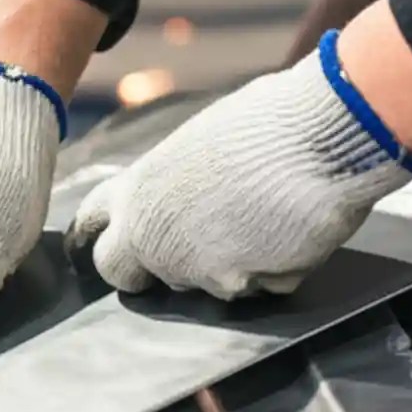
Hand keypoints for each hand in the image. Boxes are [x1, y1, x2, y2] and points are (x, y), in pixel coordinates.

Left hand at [65, 51, 411, 299]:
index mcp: (136, 190)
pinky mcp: (237, 287)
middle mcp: (151, 236)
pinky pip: (255, 287)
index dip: (92, 239)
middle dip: (151, 270)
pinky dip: (274, 269)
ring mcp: (192, 268)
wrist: (320, 137)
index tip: (90, 248)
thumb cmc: (266, 124)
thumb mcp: (199, 143)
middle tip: (192, 247)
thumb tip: (183, 192)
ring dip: (226, 265)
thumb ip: (175, 182)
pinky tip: (291, 231)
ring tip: (263, 218)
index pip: (92, 227)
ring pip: (200, 285)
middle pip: (127, 275)